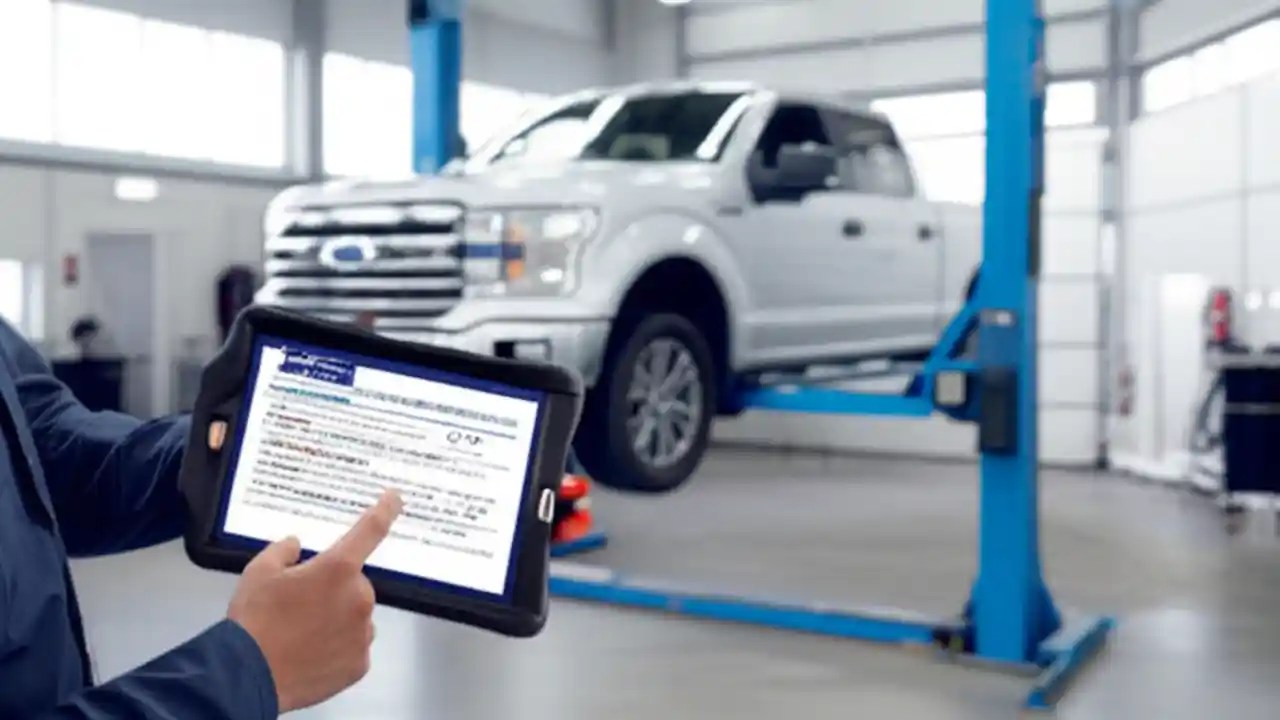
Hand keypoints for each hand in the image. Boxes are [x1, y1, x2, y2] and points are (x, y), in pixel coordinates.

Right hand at [227, 490, 403, 712]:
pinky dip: (337, 647)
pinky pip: (354, 646)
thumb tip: (295, 546)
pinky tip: (311, 652)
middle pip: (354, 584)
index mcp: (338, 568)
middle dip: (333, 589)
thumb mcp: (259, 571)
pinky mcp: (360, 663)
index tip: (395, 499)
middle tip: (301, 606)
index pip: (371, 529)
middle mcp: (358, 598)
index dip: (386, 510)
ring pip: (356, 616)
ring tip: (301, 633)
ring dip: (337, 618)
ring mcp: (362, 632)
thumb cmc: (254, 622)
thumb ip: (283, 551)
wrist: (247, 676)